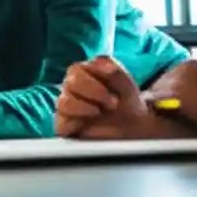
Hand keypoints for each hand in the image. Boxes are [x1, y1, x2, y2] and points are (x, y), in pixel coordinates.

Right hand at [55, 57, 193, 139]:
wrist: (135, 128)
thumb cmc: (128, 104)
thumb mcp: (127, 84)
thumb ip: (115, 72)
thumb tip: (105, 68)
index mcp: (85, 74)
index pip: (78, 68)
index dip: (96, 74)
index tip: (114, 84)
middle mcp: (73, 88)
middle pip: (70, 81)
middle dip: (94, 90)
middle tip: (112, 102)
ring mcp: (68, 107)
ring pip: (64, 101)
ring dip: (85, 107)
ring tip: (100, 112)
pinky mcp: (65, 125)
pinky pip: (61, 121)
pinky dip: (76, 121)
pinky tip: (88, 121)